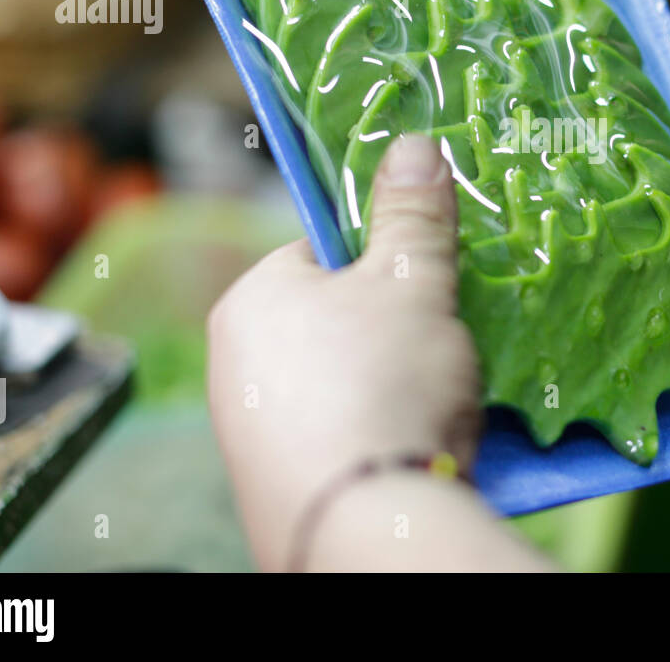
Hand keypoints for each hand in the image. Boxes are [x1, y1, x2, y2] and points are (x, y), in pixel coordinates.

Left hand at [207, 135, 480, 570]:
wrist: (364, 526)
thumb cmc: (383, 384)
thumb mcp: (412, 282)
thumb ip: (412, 213)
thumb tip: (413, 143)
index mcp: (252, 299)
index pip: (322, 252)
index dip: (383, 261)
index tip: (424, 285)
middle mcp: (232, 365)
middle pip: (331, 321)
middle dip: (388, 331)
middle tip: (436, 348)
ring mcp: (247, 434)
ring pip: (336, 384)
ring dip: (384, 387)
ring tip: (430, 405)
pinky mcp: (271, 488)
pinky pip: (333, 440)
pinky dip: (372, 438)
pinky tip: (405, 450)